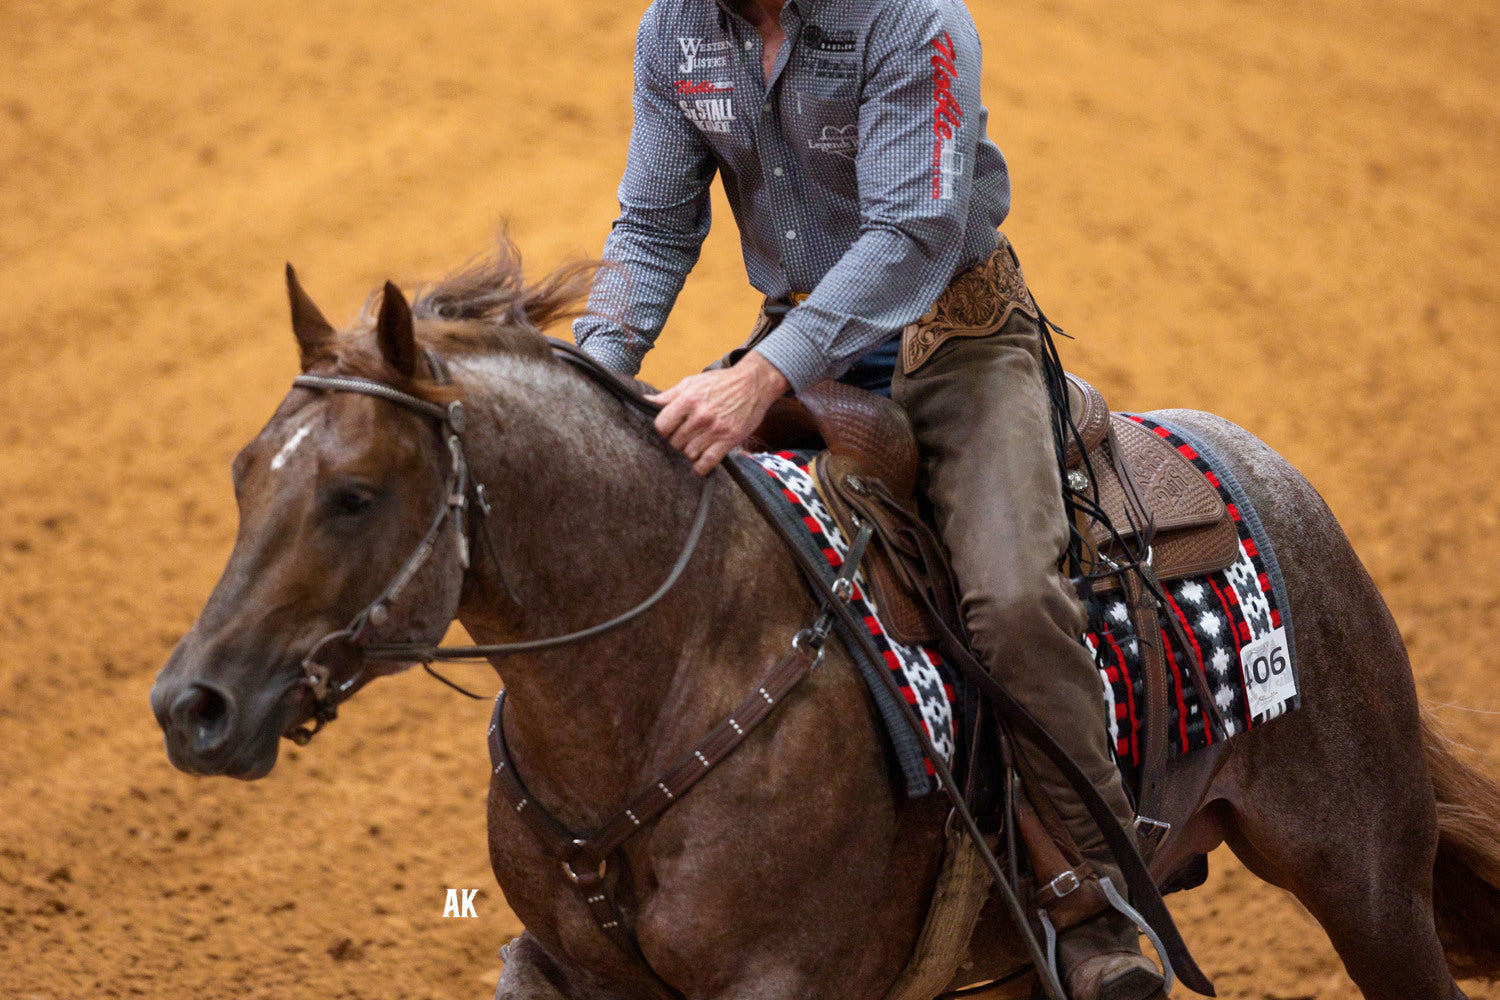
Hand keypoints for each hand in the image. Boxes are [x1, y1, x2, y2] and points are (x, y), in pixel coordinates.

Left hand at [647, 353, 790, 475]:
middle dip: (678, 440)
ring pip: (689, 453)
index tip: (670, 428)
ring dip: (690, 451)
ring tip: (697, 443)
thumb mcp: (691, 382)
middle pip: (675, 442)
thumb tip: (645, 402)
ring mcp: (715, 429)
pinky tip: (698, 465)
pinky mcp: (729, 440)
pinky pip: (706, 463)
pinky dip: (700, 468)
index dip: (664, 429)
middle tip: (687, 434)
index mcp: (688, 399)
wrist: (753, 384)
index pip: (661, 426)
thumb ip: (668, 395)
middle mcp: (700, 415)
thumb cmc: (720, 383)